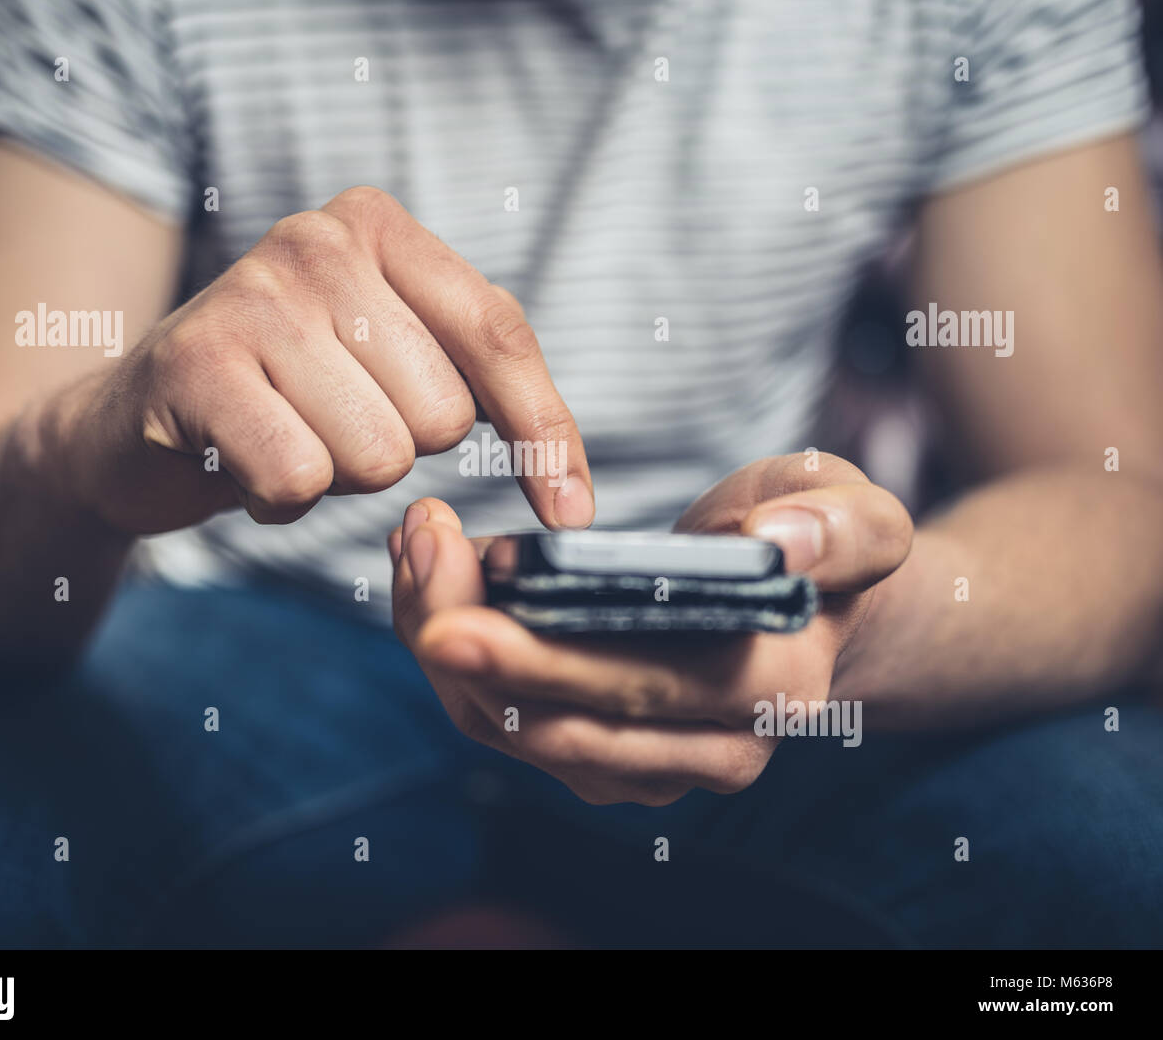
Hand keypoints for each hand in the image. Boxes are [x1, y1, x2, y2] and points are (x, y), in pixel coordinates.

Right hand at [36, 186, 593, 533]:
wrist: (136, 422)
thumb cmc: (290, 399)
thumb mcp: (392, 364)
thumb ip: (480, 382)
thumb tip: (573, 497)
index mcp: (379, 227)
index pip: (498, 333)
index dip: (544, 432)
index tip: (569, 513)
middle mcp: (317, 241)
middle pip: (442, 412)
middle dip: (399, 448)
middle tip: (329, 423)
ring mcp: (250, 295)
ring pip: (379, 455)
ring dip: (338, 477)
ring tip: (286, 436)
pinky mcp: (194, 363)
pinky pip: (300, 479)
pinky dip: (278, 499)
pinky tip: (242, 462)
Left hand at [391, 453, 911, 805]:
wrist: (811, 608)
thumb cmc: (823, 546)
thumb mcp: (862, 513)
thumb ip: (841, 529)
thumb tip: (775, 547)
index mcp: (771, 691)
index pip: (638, 690)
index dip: (539, 658)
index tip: (459, 605)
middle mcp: (705, 751)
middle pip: (551, 720)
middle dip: (461, 636)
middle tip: (415, 544)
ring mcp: (643, 764)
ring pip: (507, 726)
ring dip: (442, 636)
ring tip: (417, 540)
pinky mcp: (594, 753)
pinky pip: (499, 715)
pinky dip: (451, 646)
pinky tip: (432, 571)